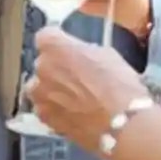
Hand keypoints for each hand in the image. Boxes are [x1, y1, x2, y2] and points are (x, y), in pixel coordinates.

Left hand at [29, 27, 150, 154]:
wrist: (122, 123)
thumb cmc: (118, 83)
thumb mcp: (105, 54)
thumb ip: (82, 51)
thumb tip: (78, 56)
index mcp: (53, 45)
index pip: (46, 36)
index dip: (58, 43)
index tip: (68, 50)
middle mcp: (40, 66)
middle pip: (44, 63)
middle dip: (57, 68)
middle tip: (77, 78)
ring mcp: (38, 93)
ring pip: (40, 87)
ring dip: (52, 90)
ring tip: (73, 100)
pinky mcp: (43, 116)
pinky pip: (45, 108)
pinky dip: (55, 110)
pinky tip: (72, 115)